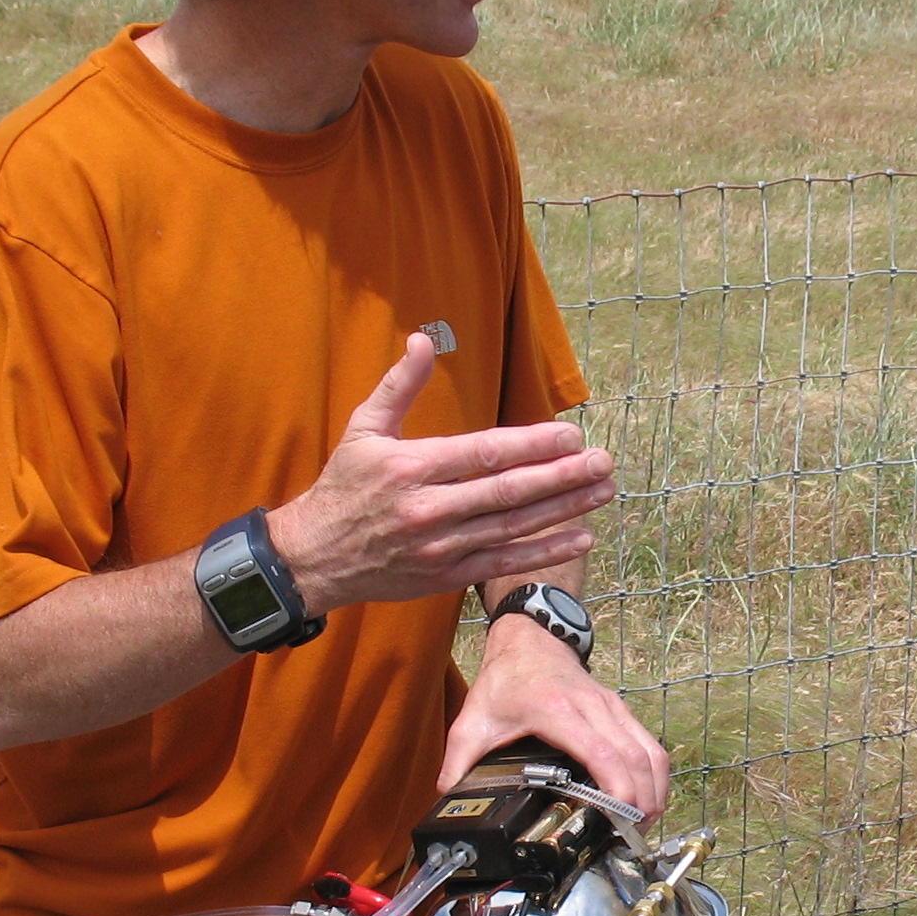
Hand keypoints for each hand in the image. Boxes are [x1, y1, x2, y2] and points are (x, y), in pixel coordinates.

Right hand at [267, 334, 615, 617]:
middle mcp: (429, 509)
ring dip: (564, 510)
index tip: (570, 436)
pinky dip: (544, 551)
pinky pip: (504, 561)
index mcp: (411, 467)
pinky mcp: (446, 576)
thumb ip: (399, 386)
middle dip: (561, 477)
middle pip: (507, 492)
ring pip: (513, 527)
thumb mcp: (362, 429)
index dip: (531, 445)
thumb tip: (423, 340)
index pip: (484, 453)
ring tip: (603, 491)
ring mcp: (440, 547)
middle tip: (603, 462)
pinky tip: (581, 537)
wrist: (313, 557)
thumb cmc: (343, 487)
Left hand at [440, 612, 669, 816]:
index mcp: (556, 710)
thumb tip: (448, 800)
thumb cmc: (506, 678)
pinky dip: (654, 774)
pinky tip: (646, 798)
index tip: (619, 816)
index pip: (599, 751)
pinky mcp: (620, 710)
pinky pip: (648, 744)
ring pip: (649, 751)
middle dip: (641, 801)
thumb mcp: (473, 720)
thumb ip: (457, 762)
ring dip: (654, 790)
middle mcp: (592, 707)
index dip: (616, 786)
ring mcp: (612, 707)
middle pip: (633, 758)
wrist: (529, 638)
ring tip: (642, 825)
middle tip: (631, 836)